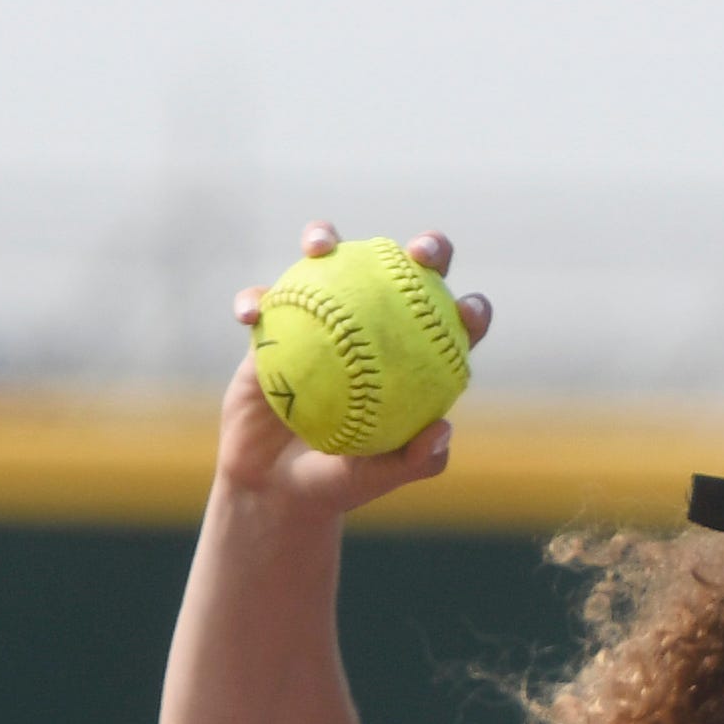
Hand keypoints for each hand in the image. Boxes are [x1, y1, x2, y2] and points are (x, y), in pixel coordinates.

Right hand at [213, 221, 493, 516]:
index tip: (468, 311)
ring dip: (324, 238)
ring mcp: (324, 318)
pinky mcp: (274, 323)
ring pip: (329, 262)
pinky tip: (251, 312)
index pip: (452, 328)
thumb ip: (417, 460)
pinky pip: (262, 301)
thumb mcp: (377, 478)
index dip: (471, 312)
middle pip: (407, 274)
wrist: (277, 485)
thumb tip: (444, 429)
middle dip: (428, 250)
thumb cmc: (337, 482)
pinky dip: (255, 300)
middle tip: (420, 253)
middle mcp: (375, 328)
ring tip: (320, 246)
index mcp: (413, 362)